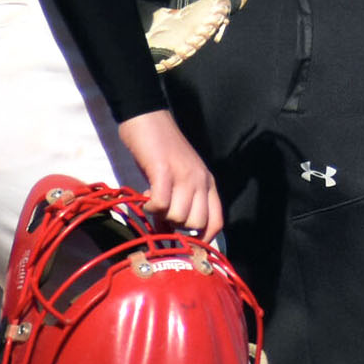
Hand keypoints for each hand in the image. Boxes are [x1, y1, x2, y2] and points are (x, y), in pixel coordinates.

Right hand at [117, 108, 222, 238]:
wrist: (148, 119)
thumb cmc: (161, 152)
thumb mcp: (177, 180)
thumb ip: (179, 205)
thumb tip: (169, 238)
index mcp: (208, 182)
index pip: (217, 221)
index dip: (203, 239)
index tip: (185, 245)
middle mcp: (201, 179)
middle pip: (197, 223)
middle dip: (177, 227)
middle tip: (162, 213)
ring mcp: (184, 174)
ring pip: (179, 216)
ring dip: (162, 216)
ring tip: (154, 200)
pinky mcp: (164, 169)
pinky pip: (161, 203)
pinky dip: (151, 207)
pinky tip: (147, 198)